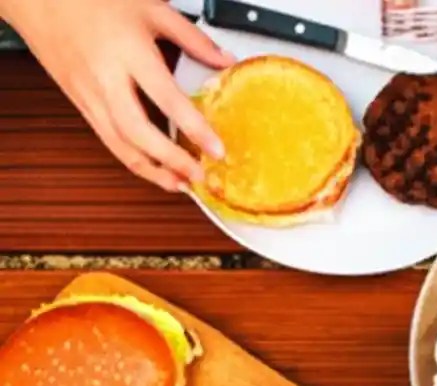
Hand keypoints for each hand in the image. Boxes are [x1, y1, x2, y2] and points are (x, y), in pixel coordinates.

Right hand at [0, 0, 234, 190]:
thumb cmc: (94, 1)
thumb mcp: (151, 10)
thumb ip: (192, 38)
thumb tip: (225, 61)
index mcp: (129, 54)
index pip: (167, 100)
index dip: (194, 128)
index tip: (217, 149)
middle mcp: (107, 80)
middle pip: (138, 132)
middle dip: (171, 160)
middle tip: (200, 176)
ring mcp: (90, 95)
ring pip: (118, 144)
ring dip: (151, 169)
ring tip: (179, 184)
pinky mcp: (81, 104)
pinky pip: (107, 138)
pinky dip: (131, 158)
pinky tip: (152, 167)